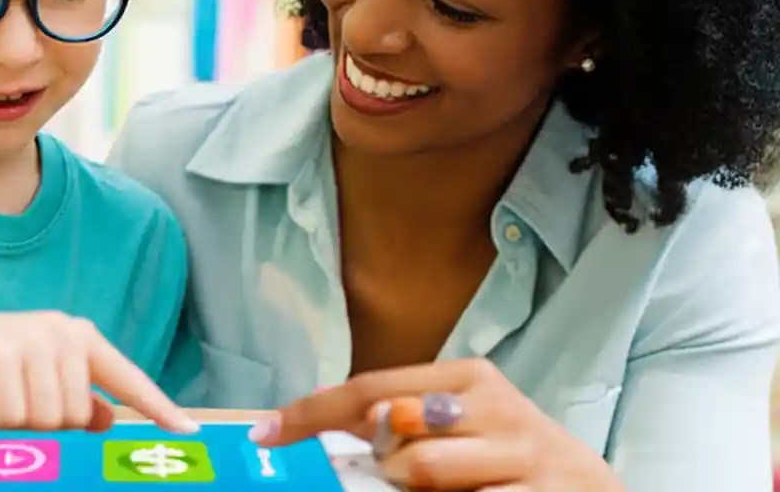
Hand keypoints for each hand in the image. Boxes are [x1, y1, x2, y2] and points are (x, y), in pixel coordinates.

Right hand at [0, 311, 198, 433]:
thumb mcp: (39, 374)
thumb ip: (76, 393)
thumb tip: (108, 420)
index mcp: (78, 335)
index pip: (127, 377)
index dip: (157, 407)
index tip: (188, 430)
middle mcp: (61, 333)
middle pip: (78, 415)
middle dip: (49, 426)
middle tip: (19, 404)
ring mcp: (31, 342)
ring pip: (49, 421)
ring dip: (21, 425)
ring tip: (0, 400)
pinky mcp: (0, 358)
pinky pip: (15, 418)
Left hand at [249, 359, 622, 490]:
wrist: (595, 489)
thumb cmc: (509, 455)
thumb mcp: (461, 422)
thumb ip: (400, 420)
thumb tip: (317, 432)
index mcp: (467, 379)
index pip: (371, 388)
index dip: (312, 412)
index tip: (265, 433)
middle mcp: (497, 409)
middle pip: (397, 432)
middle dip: (381, 463)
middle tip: (392, 475)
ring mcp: (523, 457)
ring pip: (423, 473)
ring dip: (412, 491)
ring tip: (443, 490)